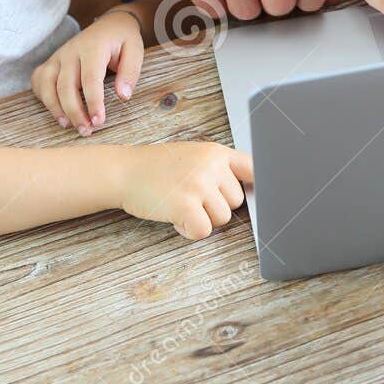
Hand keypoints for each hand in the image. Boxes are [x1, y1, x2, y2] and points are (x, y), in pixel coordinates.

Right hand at [32, 9, 143, 134]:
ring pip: (47, 84)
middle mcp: (71, 51)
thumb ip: (130, 73)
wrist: (110, 24)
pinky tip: (56, 111)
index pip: (90, 78)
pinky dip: (42, 97)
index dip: (93, 102)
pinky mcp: (51, 61)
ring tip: (69, 125)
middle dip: (74, 112)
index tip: (99, 121)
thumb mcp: (136, 51)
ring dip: (55, 108)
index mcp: (93, 47)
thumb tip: (123, 96)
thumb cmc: (123, 40)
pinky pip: (38, 80)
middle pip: (66, 86)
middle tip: (86, 131)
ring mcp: (58, 56)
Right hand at [121, 141, 251, 239]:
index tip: (258, 196)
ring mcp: (199, 185)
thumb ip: (219, 169)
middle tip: (191, 197)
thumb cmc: (157, 167)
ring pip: (222, 219)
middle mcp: (211, 166)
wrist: (124, 171)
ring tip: (181, 204)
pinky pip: (203, 231)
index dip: (258, 186)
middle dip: (216, 206)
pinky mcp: (186, 206)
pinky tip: (176, 217)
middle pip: (236, 202)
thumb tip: (252, 190)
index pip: (254, 169)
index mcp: (216, 152)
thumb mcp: (194, 156)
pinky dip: (189, 231)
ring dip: (202, 219)